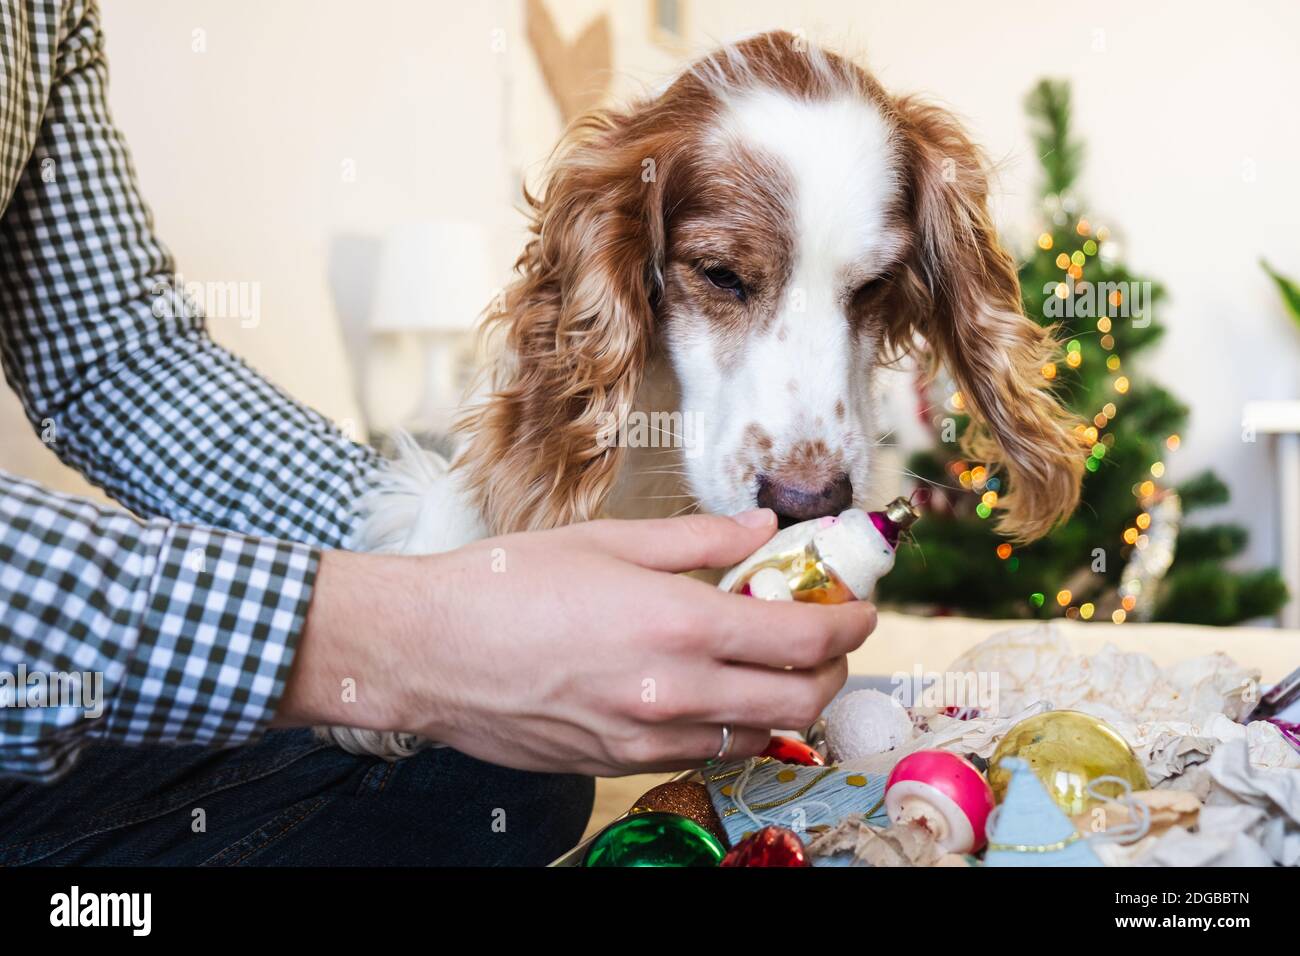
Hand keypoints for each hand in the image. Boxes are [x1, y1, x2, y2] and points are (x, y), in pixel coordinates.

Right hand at [280, 510, 876, 775]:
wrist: (428, 651)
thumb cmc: (507, 584)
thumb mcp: (608, 540)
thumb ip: (699, 540)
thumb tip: (762, 530)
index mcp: (678, 624)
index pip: (804, 638)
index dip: (850, 624)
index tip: (862, 608)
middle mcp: (674, 692)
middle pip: (800, 698)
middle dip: (833, 669)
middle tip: (828, 637)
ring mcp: (648, 737)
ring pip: (758, 736)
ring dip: (786, 703)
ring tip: (774, 665)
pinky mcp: (619, 762)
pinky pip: (704, 755)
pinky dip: (731, 727)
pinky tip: (714, 694)